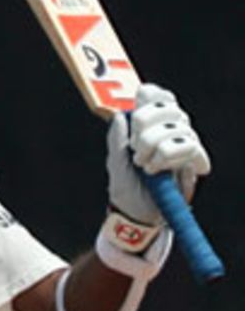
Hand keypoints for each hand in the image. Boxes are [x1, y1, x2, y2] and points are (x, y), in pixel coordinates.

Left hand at [106, 84, 210, 222]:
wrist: (136, 215)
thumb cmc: (126, 189)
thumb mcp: (115, 163)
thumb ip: (116, 139)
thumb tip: (119, 116)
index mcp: (152, 123)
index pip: (156, 95)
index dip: (145, 101)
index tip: (134, 123)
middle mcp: (171, 127)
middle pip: (164, 106)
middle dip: (142, 129)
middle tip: (135, 152)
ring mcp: (184, 141)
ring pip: (173, 125)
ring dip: (152, 147)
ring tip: (145, 165)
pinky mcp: (194, 158)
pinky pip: (186, 144)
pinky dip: (166, 157)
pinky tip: (157, 169)